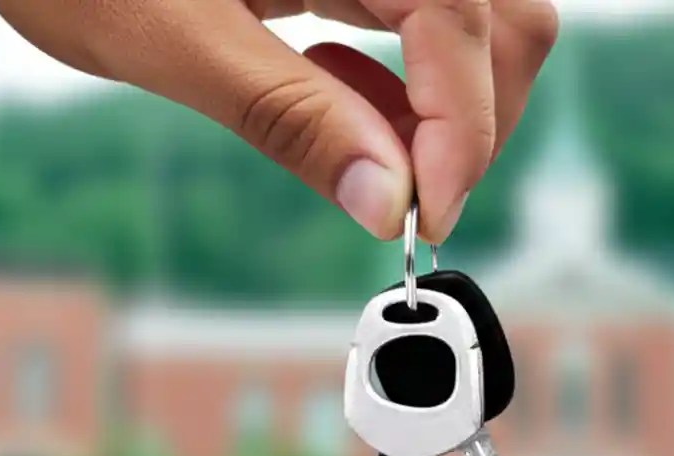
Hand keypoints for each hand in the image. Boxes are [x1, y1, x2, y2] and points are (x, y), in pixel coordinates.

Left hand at [0, 0, 557, 241]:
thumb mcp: (170, 35)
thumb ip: (290, 115)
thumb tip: (385, 200)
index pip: (465, 27)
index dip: (461, 134)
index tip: (425, 218)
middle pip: (503, 25)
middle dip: (472, 121)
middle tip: (410, 197)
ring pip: (478, 25)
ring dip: (445, 103)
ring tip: (359, 140)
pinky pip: (425, 15)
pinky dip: (407, 76)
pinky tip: (336, 86)